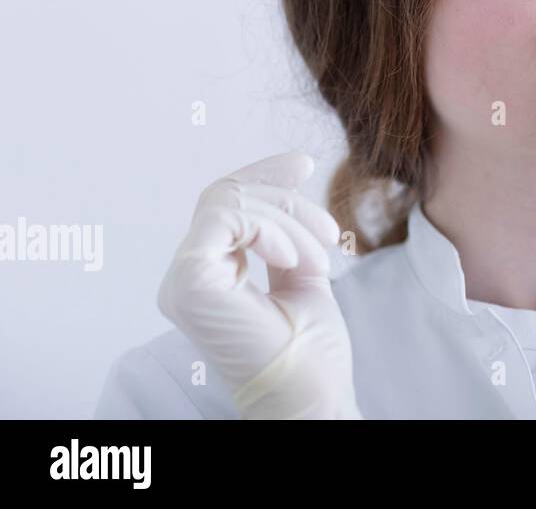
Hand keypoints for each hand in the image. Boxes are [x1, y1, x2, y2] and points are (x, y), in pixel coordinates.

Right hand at [156, 152, 361, 418]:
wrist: (312, 394)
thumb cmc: (309, 347)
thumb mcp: (301, 270)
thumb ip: (285, 231)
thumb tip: (291, 174)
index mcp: (207, 273)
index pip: (224, 203)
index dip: (264, 175)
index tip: (305, 163)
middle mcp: (186, 276)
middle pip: (228, 196)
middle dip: (286, 199)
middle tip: (330, 232)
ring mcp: (183, 281)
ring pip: (232, 203)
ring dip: (290, 220)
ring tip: (320, 259)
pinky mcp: (190, 284)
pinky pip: (227, 220)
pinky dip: (273, 229)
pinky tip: (297, 261)